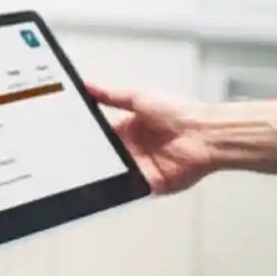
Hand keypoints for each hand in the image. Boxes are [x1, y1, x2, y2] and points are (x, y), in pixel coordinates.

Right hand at [85, 84, 215, 194]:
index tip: (72, 138)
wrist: (204, 134)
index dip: (89, 137)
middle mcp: (134, 148)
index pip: (103, 135)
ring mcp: (141, 167)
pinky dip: (119, 189)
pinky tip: (109, 186)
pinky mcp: (150, 184)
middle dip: (93, 159)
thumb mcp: (139, 97)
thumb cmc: (179, 113)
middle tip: (75, 159)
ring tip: (86, 175)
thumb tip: (88, 86)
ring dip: (105, 174)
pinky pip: (129, 189)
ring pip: (114, 174)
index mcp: (130, 128)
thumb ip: (111, 96)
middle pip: (106, 157)